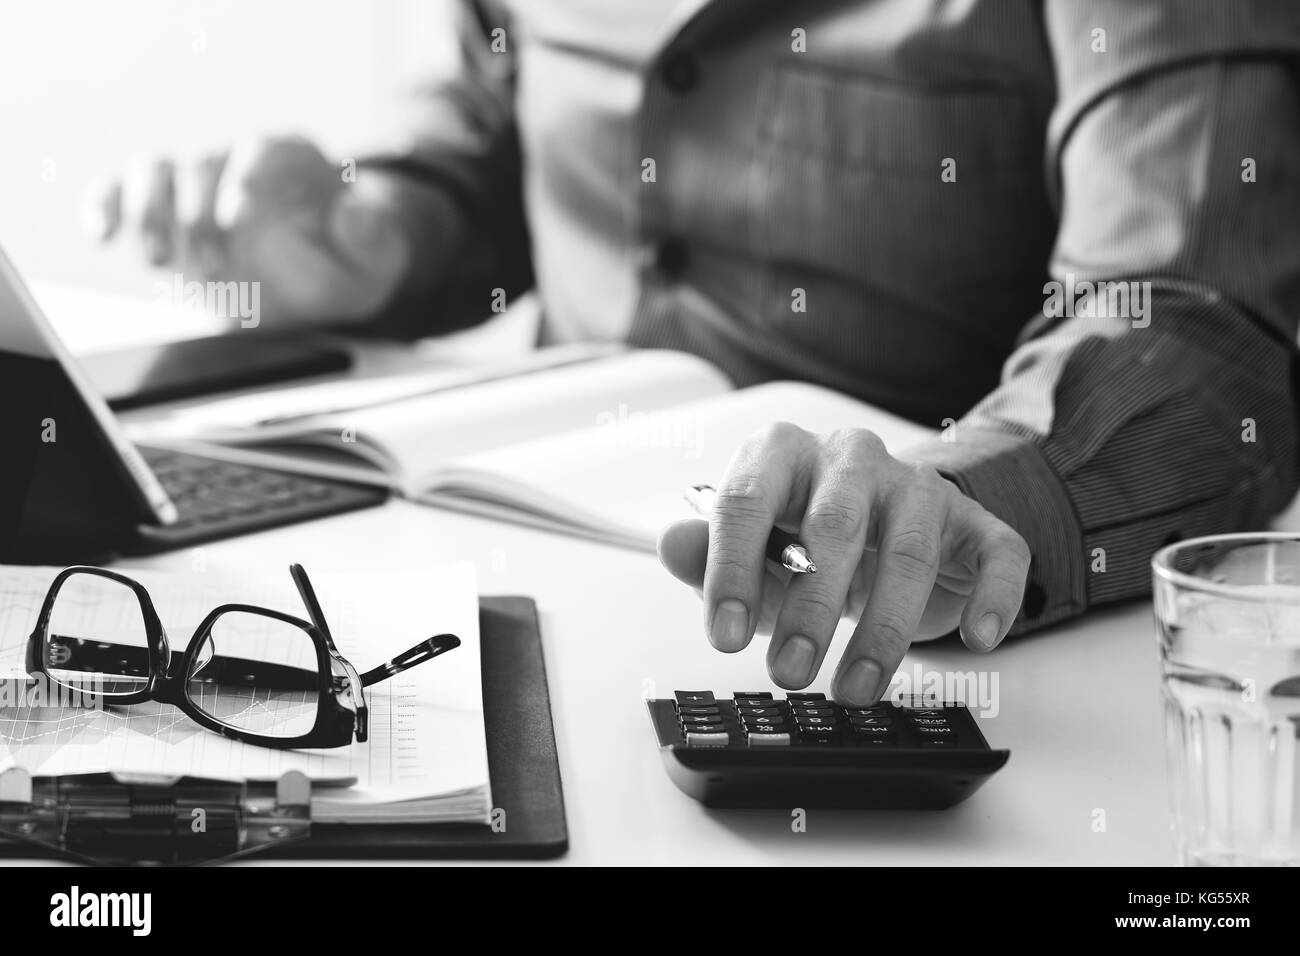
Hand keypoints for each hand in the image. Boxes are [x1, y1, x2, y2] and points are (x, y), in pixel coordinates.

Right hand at [87, 135, 412, 322]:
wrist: (316, 286)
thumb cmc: (348, 264)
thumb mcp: (377, 259)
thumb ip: (373, 237)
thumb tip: (356, 211)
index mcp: (290, 157)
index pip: (262, 151)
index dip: (246, 181)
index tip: (241, 221)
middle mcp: (234, 159)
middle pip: (202, 164)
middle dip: (198, 216)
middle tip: (211, 269)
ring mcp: (193, 184)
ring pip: (154, 171)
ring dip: (147, 212)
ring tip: (156, 261)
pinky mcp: (162, 212)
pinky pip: (120, 193)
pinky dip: (104, 207)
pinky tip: (102, 235)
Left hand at [657, 424, 1030, 704]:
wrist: (882, 529)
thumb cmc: (803, 543)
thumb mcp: (750, 552)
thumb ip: (708, 555)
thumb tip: (670, 545)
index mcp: (782, 454)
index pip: (748, 501)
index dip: (732, 570)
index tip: (721, 637)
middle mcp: (850, 457)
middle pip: (833, 525)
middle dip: (810, 608)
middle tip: (788, 673)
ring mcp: (917, 485)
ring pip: (911, 550)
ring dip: (884, 629)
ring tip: (855, 689)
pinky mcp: (974, 520)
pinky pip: (997, 551)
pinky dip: (991, 597)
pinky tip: (978, 639)